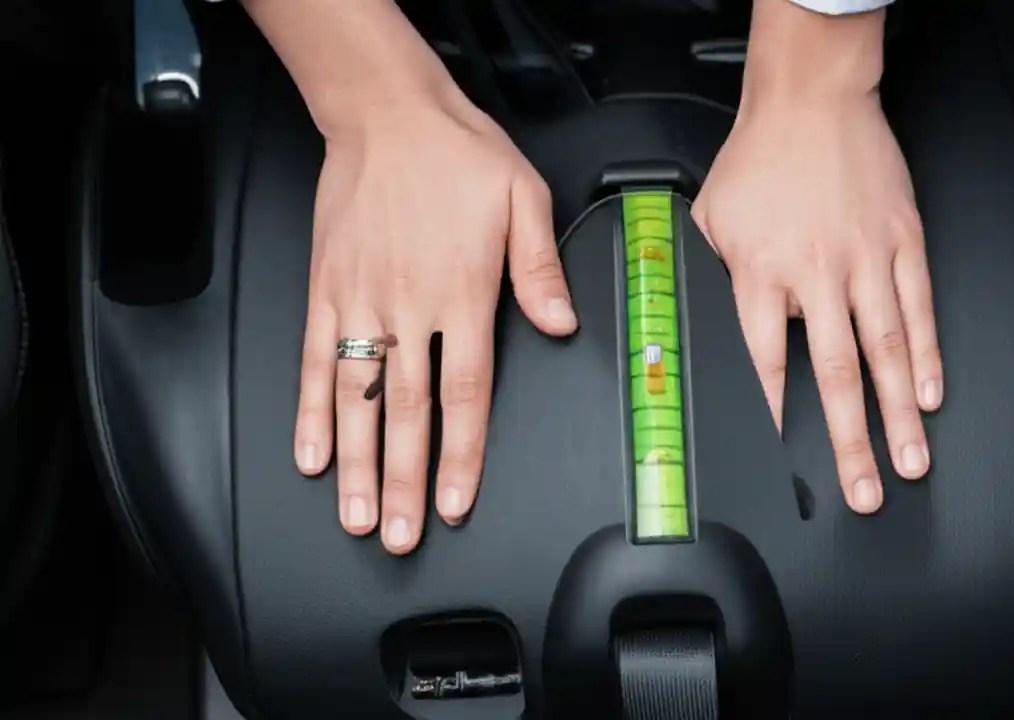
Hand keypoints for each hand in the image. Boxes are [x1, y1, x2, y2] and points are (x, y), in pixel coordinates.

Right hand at [293, 90, 576, 553]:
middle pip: (408, 412)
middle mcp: (408, 307)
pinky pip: (313, 361)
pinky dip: (310, 411)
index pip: (464, 394)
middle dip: (405, 481)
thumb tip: (561, 323)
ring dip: (357, 463)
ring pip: (356, 398)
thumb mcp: (523, 200)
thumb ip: (539, 271)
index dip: (460, 455)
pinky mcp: (325, 290)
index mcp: (461, 293)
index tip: (454, 502)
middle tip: (400, 534)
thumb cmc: (458, 155)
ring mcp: (360, 302)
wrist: (388, 114)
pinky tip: (311, 454)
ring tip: (357, 515)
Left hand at [692, 3, 941, 514]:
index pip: (765, 363)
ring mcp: (867, 261)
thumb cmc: (760, 155)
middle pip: (837, 374)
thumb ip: (717, 275)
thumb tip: (715, 318)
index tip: (785, 460)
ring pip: (888, 351)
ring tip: (913, 459)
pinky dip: (929, 355)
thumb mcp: (711, 218)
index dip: (775, 416)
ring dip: (901, 413)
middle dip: (851, 442)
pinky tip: (933, 393)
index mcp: (762, 273)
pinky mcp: (903, 242)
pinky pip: (920, 308)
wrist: (812, 98)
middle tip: (866, 489)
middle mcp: (817, 275)